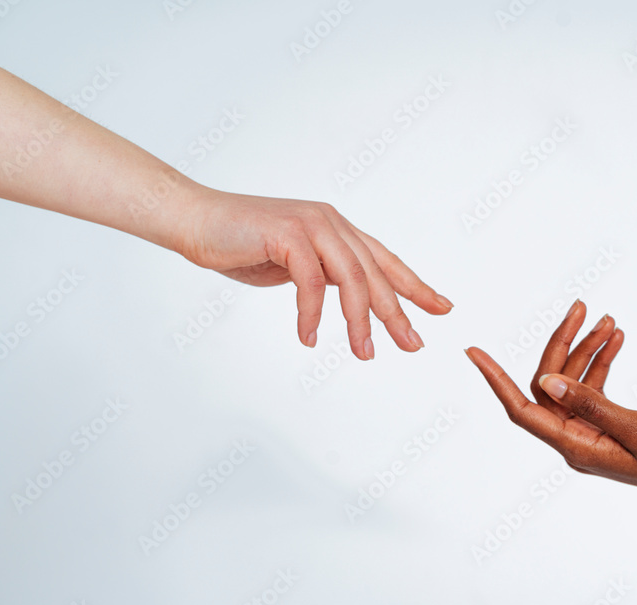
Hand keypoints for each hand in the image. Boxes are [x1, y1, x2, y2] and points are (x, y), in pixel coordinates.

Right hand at [176, 188, 452, 360]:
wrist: (194, 219)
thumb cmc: (239, 242)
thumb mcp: (292, 263)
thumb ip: (323, 274)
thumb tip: (348, 296)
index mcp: (336, 229)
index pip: (384, 260)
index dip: (415, 286)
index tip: (441, 308)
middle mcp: (331, 223)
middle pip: (376, 273)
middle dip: (397, 312)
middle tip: (413, 345)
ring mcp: (311, 225)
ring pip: (352, 277)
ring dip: (359, 320)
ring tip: (365, 353)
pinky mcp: (287, 233)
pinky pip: (310, 281)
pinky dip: (311, 313)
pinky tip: (309, 338)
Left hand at [466, 300, 636, 505]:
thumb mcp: (636, 429)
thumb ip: (590, 404)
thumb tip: (545, 382)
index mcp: (575, 448)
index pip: (522, 409)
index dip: (496, 380)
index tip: (474, 352)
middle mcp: (576, 441)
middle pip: (550, 386)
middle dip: (563, 345)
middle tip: (580, 309)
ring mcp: (592, 433)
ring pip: (574, 383)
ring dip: (588, 350)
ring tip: (608, 320)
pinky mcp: (609, 425)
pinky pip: (595, 388)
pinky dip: (603, 362)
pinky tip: (617, 338)